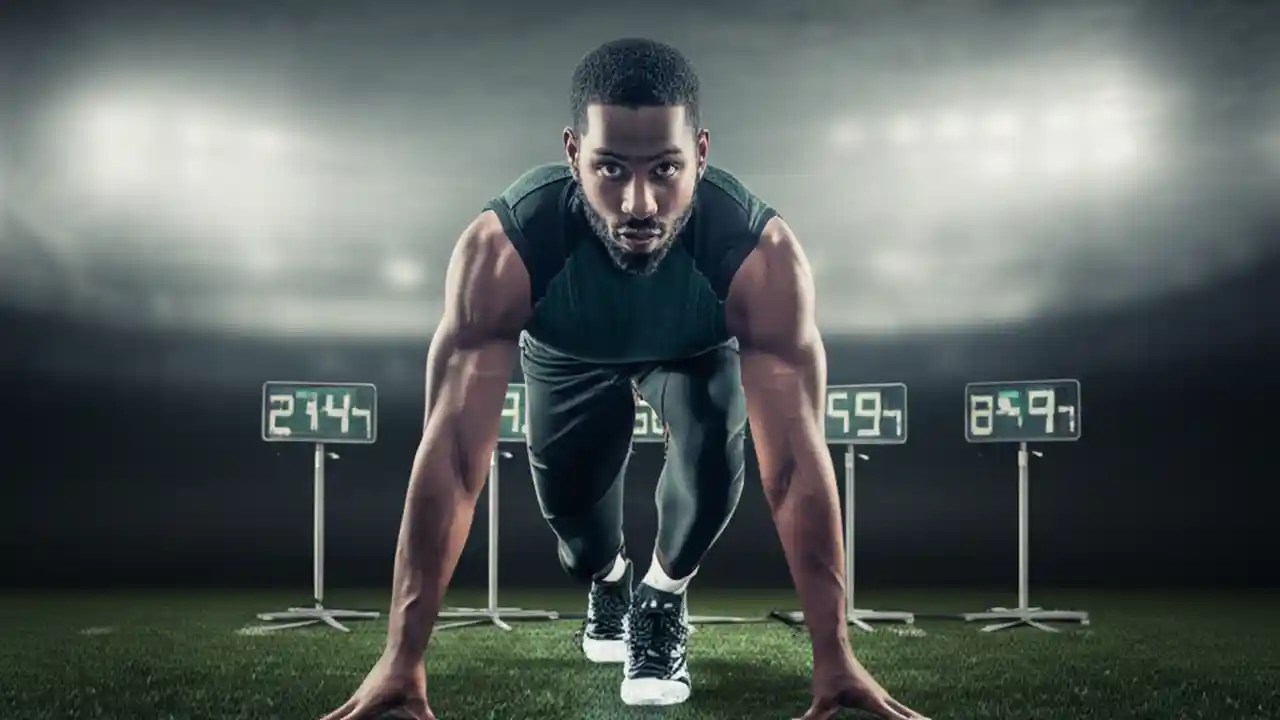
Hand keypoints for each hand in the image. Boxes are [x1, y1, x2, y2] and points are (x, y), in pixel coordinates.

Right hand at [320, 654, 433, 719]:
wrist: (402, 650)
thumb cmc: (409, 673)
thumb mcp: (417, 696)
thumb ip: (423, 714)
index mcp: (368, 705)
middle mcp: (358, 701)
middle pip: (333, 718)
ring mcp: (358, 695)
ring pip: (338, 712)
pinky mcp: (363, 692)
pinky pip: (346, 708)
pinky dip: (339, 716)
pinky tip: (341, 718)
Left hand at [795, 654, 930, 719]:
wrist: (834, 649)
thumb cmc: (828, 674)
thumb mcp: (821, 699)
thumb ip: (813, 716)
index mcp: (872, 701)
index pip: (895, 719)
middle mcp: (882, 698)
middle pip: (909, 716)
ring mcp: (883, 697)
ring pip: (907, 712)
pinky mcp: (880, 696)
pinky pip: (900, 711)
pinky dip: (910, 717)